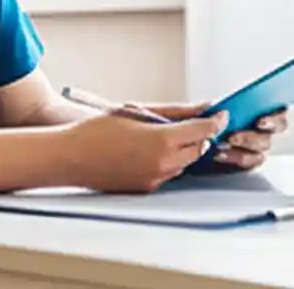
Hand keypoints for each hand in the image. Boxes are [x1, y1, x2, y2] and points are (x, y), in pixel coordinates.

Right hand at [62, 109, 228, 192]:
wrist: (71, 157)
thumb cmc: (99, 129)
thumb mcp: (138, 110)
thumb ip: (174, 110)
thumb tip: (202, 107)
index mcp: (162, 140)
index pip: (203, 130)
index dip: (216, 120)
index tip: (223, 113)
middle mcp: (164, 163)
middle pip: (199, 148)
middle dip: (200, 134)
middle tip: (195, 120)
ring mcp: (156, 178)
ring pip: (185, 162)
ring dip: (185, 148)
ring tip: (167, 133)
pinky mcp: (147, 188)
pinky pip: (169, 172)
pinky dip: (169, 160)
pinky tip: (151, 149)